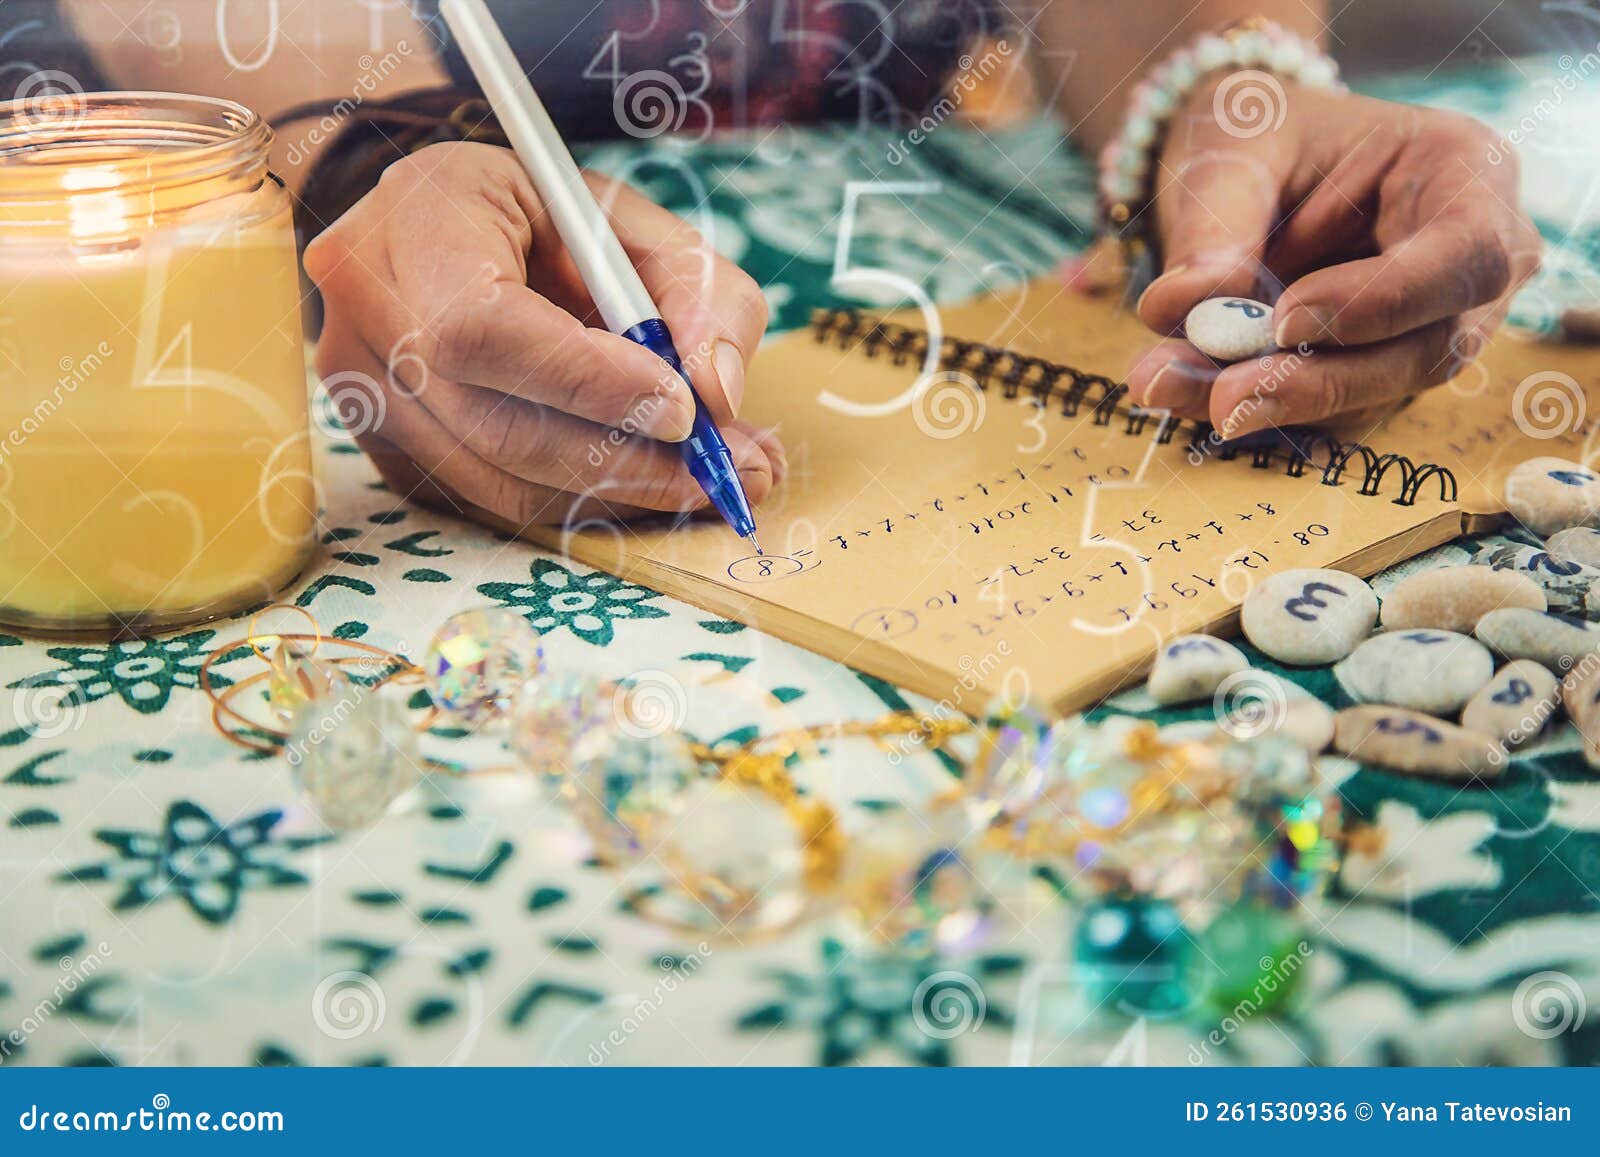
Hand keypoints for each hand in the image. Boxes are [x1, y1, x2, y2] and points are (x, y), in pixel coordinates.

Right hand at [304, 141, 782, 527]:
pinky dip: (577, 500)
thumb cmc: (545, 220)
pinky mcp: (386, 447)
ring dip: (618, 495)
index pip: (485, 329)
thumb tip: (718, 395)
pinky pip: (491, 500)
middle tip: (728, 473)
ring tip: (706, 479)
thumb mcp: (636, 224)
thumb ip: (698, 292)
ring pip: (502, 482)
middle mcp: (369, 308)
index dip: (590, 383)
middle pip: (499, 427)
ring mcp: (361, 388)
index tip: (684, 412)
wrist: (446, 232)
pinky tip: (637, 478)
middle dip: (629, 462)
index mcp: (419, 218)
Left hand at [1125, 79, 1541, 436]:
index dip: (1382, 301)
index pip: (1466, 256)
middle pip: (1428, 351)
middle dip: (1318, 381)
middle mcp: (1466, 265)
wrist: (1243, 163)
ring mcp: (1427, 328)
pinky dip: (1247, 404)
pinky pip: (1321, 411)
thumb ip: (1216, 223)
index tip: (1284, 319)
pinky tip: (1180, 387)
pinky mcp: (1371, 375)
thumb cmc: (1260, 130)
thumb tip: (1180, 306)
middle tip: (1223, 397)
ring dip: (1265, 402)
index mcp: (1464, 174)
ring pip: (1370, 396)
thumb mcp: (1233, 147)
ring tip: (1166, 383)